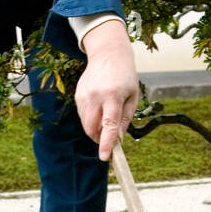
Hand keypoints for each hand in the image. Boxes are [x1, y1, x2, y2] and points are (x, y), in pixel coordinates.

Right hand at [74, 18, 139, 161]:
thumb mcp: (132, 97)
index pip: (109, 124)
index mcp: (113, 96)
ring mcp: (84, 96)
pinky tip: (99, 109)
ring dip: (96, 129)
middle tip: (108, 138)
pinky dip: (91, 120)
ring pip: (86, 124)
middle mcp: (96, 96)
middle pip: (92, 129)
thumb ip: (125, 119)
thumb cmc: (125, 76)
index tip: (105, 157)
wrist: (108, 54)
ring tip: (106, 118)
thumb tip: (117, 139)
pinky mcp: (78, 95)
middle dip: (100, 139)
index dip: (107, 143)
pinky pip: (83, 116)